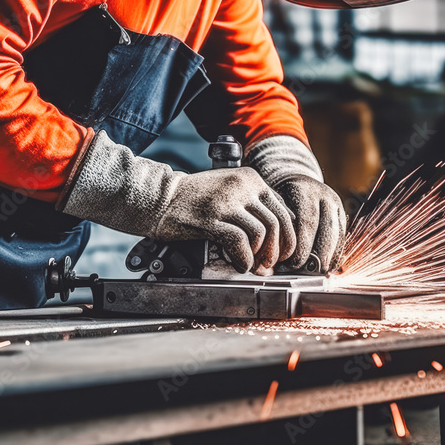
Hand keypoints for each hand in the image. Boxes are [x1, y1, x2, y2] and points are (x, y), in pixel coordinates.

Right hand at [60, 131, 294, 273]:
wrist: (157, 198)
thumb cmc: (192, 200)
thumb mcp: (229, 193)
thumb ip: (252, 207)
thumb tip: (276, 238)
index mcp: (251, 179)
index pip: (284, 211)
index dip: (287, 238)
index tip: (281, 255)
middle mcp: (243, 185)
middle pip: (277, 224)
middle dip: (278, 251)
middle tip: (269, 266)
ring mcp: (227, 200)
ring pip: (262, 233)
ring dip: (261, 256)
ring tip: (254, 266)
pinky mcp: (211, 217)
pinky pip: (240, 242)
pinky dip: (244, 258)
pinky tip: (239, 264)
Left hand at [274, 175, 346, 271]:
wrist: (297, 182)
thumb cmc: (279, 200)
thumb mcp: (274, 207)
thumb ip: (278, 230)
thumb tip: (277, 261)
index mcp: (303, 191)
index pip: (307, 224)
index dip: (302, 247)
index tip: (293, 265)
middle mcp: (324, 196)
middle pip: (327, 231)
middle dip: (318, 256)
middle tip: (306, 272)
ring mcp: (336, 204)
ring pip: (338, 235)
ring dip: (329, 257)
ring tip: (317, 273)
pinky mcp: (343, 213)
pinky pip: (342, 237)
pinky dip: (335, 254)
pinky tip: (326, 266)